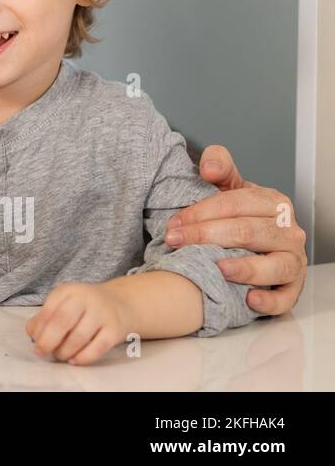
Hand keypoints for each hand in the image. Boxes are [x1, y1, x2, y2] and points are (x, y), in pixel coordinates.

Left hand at [26, 282, 129, 365]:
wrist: (122, 303)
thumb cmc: (84, 307)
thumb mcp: (63, 304)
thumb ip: (46, 317)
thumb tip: (33, 334)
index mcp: (68, 291)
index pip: (49, 311)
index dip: (39, 330)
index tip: (35, 341)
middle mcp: (85, 299)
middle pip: (62, 321)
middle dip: (48, 341)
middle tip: (42, 352)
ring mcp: (102, 314)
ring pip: (79, 337)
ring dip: (64, 351)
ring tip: (60, 355)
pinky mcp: (115, 330)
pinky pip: (97, 348)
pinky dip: (83, 358)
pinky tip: (74, 360)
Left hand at [167, 144, 306, 315]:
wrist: (253, 242)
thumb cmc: (237, 214)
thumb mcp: (229, 185)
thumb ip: (220, 165)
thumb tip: (209, 168)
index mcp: (273, 202)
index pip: (235, 204)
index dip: (201, 212)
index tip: (173, 223)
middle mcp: (288, 231)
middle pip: (248, 232)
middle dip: (206, 236)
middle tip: (175, 241)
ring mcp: (292, 260)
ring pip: (275, 265)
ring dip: (245, 268)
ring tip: (218, 269)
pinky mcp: (292, 287)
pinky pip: (286, 297)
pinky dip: (270, 301)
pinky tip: (249, 299)